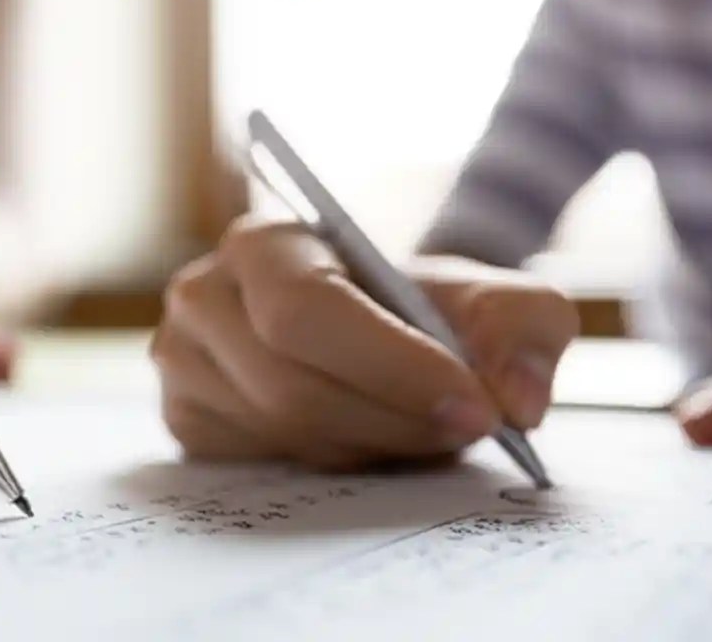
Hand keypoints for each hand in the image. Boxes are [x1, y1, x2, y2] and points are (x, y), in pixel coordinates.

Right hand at [150, 216, 578, 470]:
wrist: (375, 330)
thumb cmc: (421, 310)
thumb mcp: (494, 298)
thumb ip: (526, 327)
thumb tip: (518, 400)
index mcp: (265, 243)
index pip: (307, 312)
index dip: (393, 368)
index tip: (478, 409)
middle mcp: (204, 297)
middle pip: (292, 388)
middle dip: (395, 418)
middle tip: (470, 429)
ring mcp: (185, 364)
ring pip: (286, 436)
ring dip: (373, 445)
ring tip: (423, 426)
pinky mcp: (188, 423)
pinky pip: (265, 469)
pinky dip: (336, 466)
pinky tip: (368, 438)